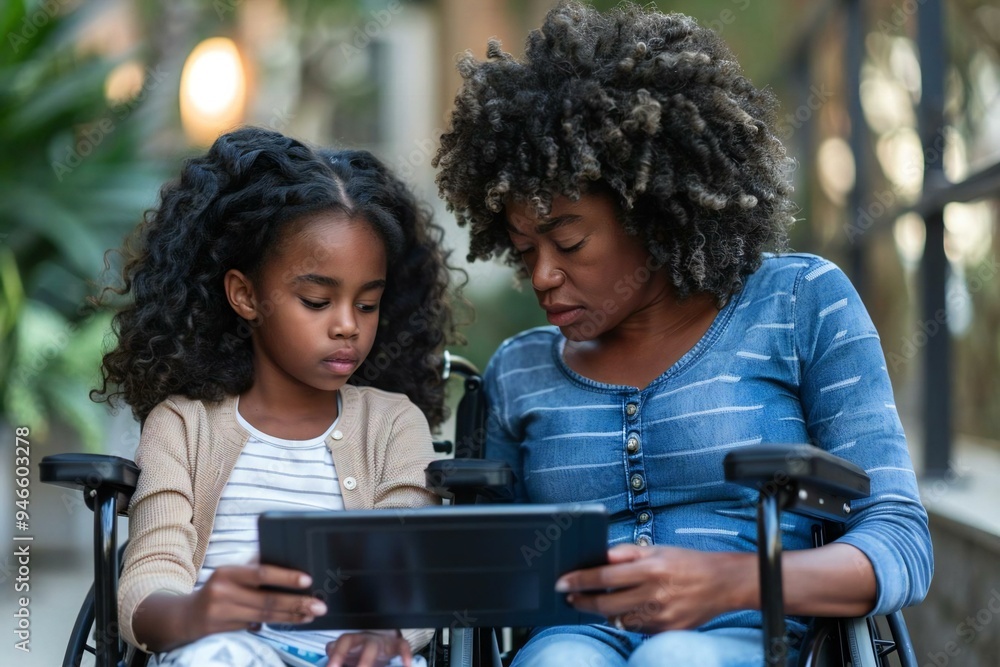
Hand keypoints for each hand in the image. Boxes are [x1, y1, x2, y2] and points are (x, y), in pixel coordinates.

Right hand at [186, 564, 325, 636]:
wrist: (186, 616)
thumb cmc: (219, 588)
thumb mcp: (231, 573)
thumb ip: (254, 567)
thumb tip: (289, 562)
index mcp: (228, 571)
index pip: (261, 573)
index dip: (285, 577)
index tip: (307, 581)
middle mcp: (222, 592)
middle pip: (266, 600)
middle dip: (296, 603)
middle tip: (319, 606)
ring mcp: (221, 613)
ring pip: (264, 616)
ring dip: (291, 615)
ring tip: (311, 613)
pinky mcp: (223, 630)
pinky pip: (256, 626)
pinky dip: (277, 622)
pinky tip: (293, 620)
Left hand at [326, 631, 411, 666]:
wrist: (386, 639)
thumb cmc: (364, 650)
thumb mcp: (350, 653)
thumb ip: (337, 656)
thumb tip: (328, 659)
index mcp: (352, 640)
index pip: (341, 643)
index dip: (335, 654)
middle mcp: (364, 638)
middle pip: (352, 641)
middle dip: (344, 656)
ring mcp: (380, 640)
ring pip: (372, 647)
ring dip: (366, 661)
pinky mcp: (396, 644)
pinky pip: (402, 646)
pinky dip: (405, 655)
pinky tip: (406, 665)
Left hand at [555, 544, 752, 632]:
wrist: (721, 584)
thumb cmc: (686, 563)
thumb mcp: (656, 549)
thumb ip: (624, 553)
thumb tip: (597, 558)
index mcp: (650, 568)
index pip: (604, 576)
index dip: (579, 580)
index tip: (562, 583)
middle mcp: (654, 594)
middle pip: (606, 603)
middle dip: (583, 601)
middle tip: (571, 598)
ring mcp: (660, 616)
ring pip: (618, 620)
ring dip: (602, 612)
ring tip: (595, 603)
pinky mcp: (666, 631)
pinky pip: (635, 629)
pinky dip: (624, 620)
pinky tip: (622, 611)